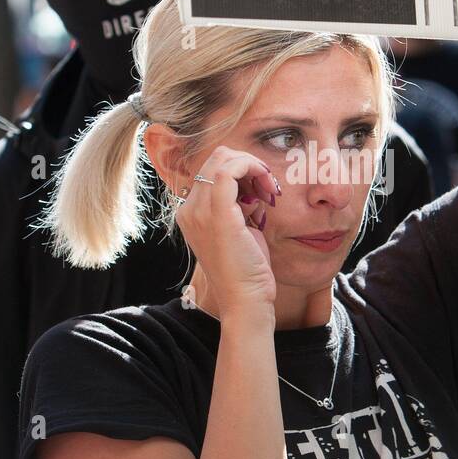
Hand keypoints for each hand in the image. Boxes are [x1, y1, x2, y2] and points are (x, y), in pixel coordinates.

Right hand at [176, 146, 280, 316]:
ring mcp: (199, 210)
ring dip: (254, 167)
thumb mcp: (239, 230)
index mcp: (190, 213)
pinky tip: (268, 188)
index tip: (263, 189)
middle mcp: (189, 209)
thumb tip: (252, 185)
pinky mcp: (217, 213)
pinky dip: (253, 168)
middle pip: (216, 159)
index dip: (242, 171)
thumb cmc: (247, 269)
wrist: (245, 300)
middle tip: (268, 188)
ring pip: (223, 159)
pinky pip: (230, 169)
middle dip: (248, 165)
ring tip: (269, 192)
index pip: (211, 170)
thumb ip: (238, 205)